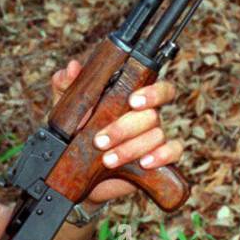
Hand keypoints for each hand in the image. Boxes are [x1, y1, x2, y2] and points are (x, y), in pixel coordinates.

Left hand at [50, 59, 183, 204]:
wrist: (76, 171)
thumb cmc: (77, 132)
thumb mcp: (67, 108)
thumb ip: (66, 84)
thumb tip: (73, 68)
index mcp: (134, 99)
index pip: (157, 88)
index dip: (152, 93)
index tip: (133, 101)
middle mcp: (148, 117)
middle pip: (151, 116)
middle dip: (124, 129)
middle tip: (99, 141)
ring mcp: (154, 138)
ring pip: (157, 136)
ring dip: (131, 148)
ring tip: (107, 159)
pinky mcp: (159, 160)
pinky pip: (172, 153)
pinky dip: (161, 156)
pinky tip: (144, 163)